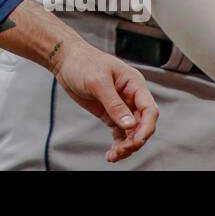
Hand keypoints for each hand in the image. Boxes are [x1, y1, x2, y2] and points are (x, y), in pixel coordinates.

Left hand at [51, 39, 159, 163]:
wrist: (65, 60)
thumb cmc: (82, 63)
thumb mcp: (97, 82)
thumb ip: (114, 104)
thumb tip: (130, 125)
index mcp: (134, 84)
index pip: (149, 109)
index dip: (146, 127)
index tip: (137, 141)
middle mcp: (131, 96)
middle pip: (143, 124)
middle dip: (135, 139)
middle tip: (122, 151)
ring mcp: (121, 106)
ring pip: (132, 131)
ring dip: (127, 146)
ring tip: (114, 156)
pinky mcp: (110, 113)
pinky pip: (120, 132)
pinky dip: (118, 144)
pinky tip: (111, 155)